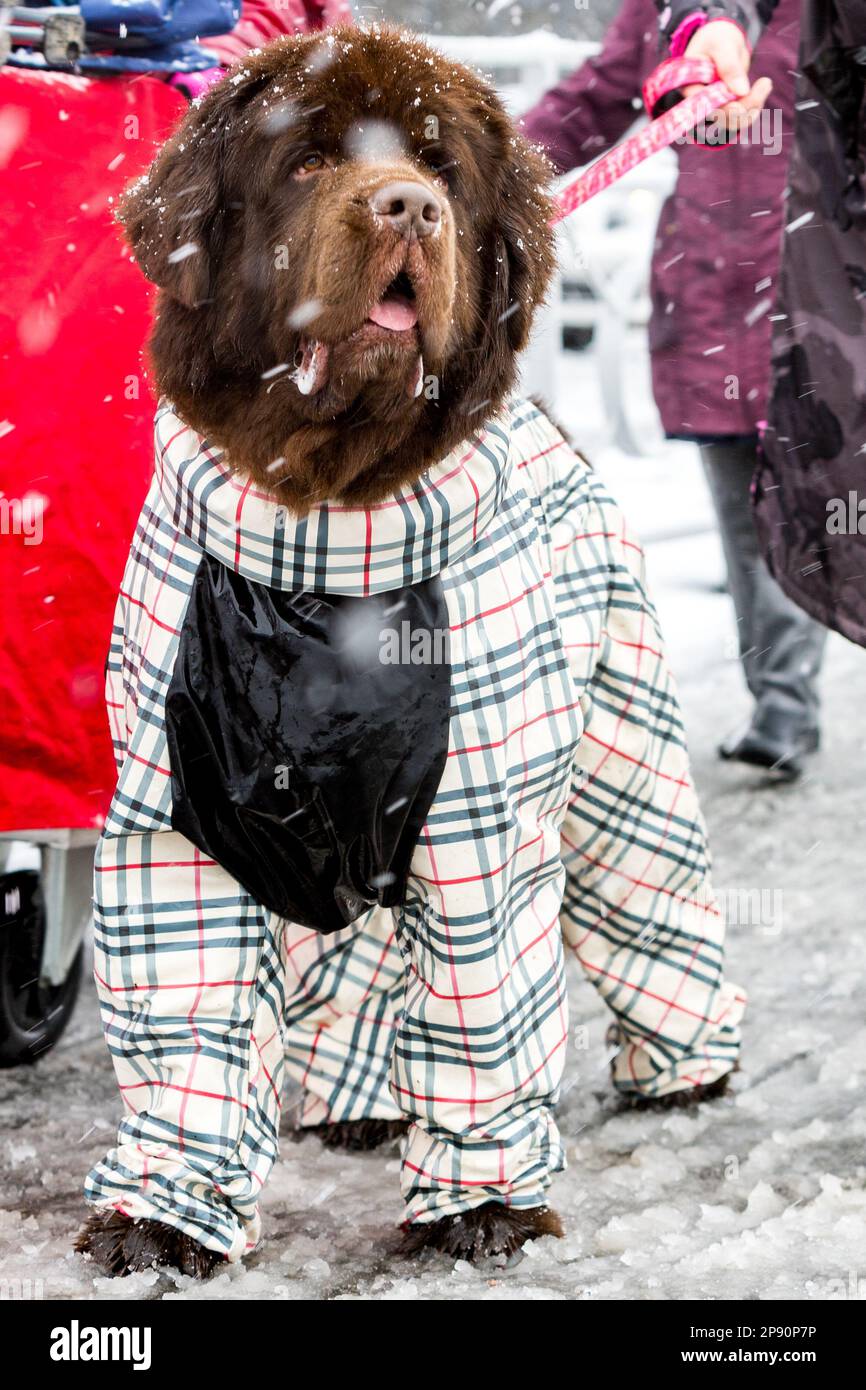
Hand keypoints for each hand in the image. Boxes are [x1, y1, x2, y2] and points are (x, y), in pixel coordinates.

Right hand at [684, 20, 771, 136]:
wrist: (724, 38)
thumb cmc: (717, 37)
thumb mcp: (722, 45)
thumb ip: (729, 67)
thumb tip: (741, 91)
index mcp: (690, 88)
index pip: (702, 107)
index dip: (720, 110)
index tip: (739, 108)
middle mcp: (700, 102)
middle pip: (720, 117)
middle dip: (743, 107)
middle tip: (764, 85)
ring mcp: (715, 106)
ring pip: (734, 120)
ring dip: (753, 106)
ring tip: (765, 84)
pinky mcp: (729, 105)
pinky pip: (742, 114)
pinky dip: (756, 104)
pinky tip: (764, 86)